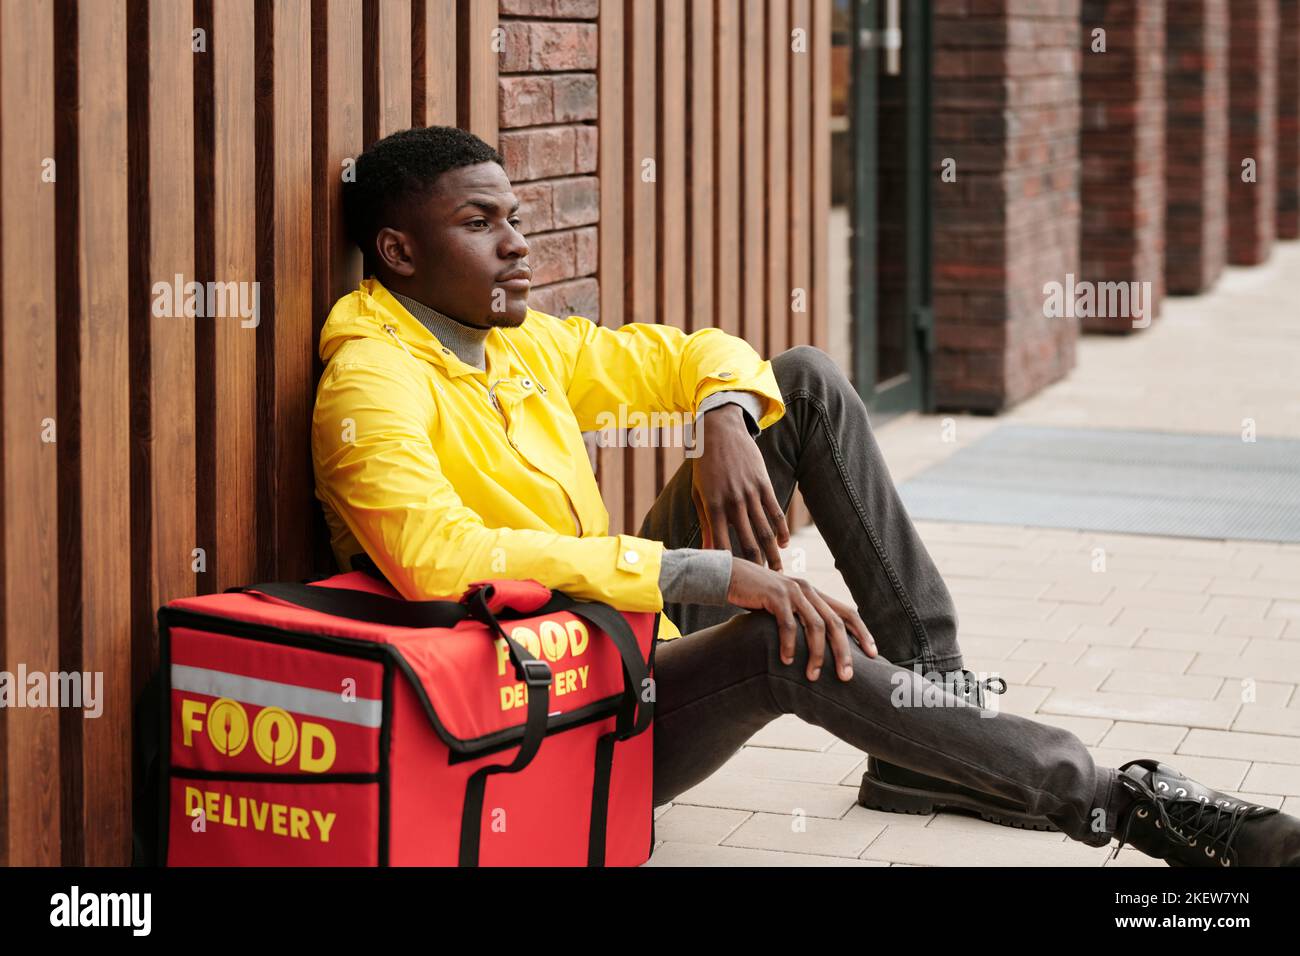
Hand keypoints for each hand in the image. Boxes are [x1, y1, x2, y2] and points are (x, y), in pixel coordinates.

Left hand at [692, 404, 790, 568]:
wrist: (719, 431)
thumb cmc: (704, 465)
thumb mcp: (699, 493)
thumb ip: (707, 523)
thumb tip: (708, 552)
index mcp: (713, 506)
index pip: (722, 543)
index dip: (730, 565)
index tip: (735, 582)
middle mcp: (733, 501)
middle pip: (749, 541)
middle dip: (757, 566)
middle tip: (765, 585)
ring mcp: (750, 492)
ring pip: (765, 530)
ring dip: (773, 554)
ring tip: (779, 572)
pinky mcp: (763, 483)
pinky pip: (775, 511)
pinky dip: (781, 529)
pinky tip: (784, 544)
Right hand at [726, 559, 876, 680]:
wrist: (729, 575)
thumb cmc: (755, 597)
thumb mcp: (783, 607)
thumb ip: (799, 620)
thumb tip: (814, 649)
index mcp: (814, 594)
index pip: (847, 612)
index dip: (862, 632)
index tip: (874, 654)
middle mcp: (808, 590)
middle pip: (836, 622)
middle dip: (845, 651)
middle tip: (846, 676)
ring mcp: (792, 591)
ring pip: (816, 625)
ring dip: (816, 654)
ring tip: (812, 676)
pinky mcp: (775, 595)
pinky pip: (788, 624)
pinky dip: (789, 644)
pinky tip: (786, 661)